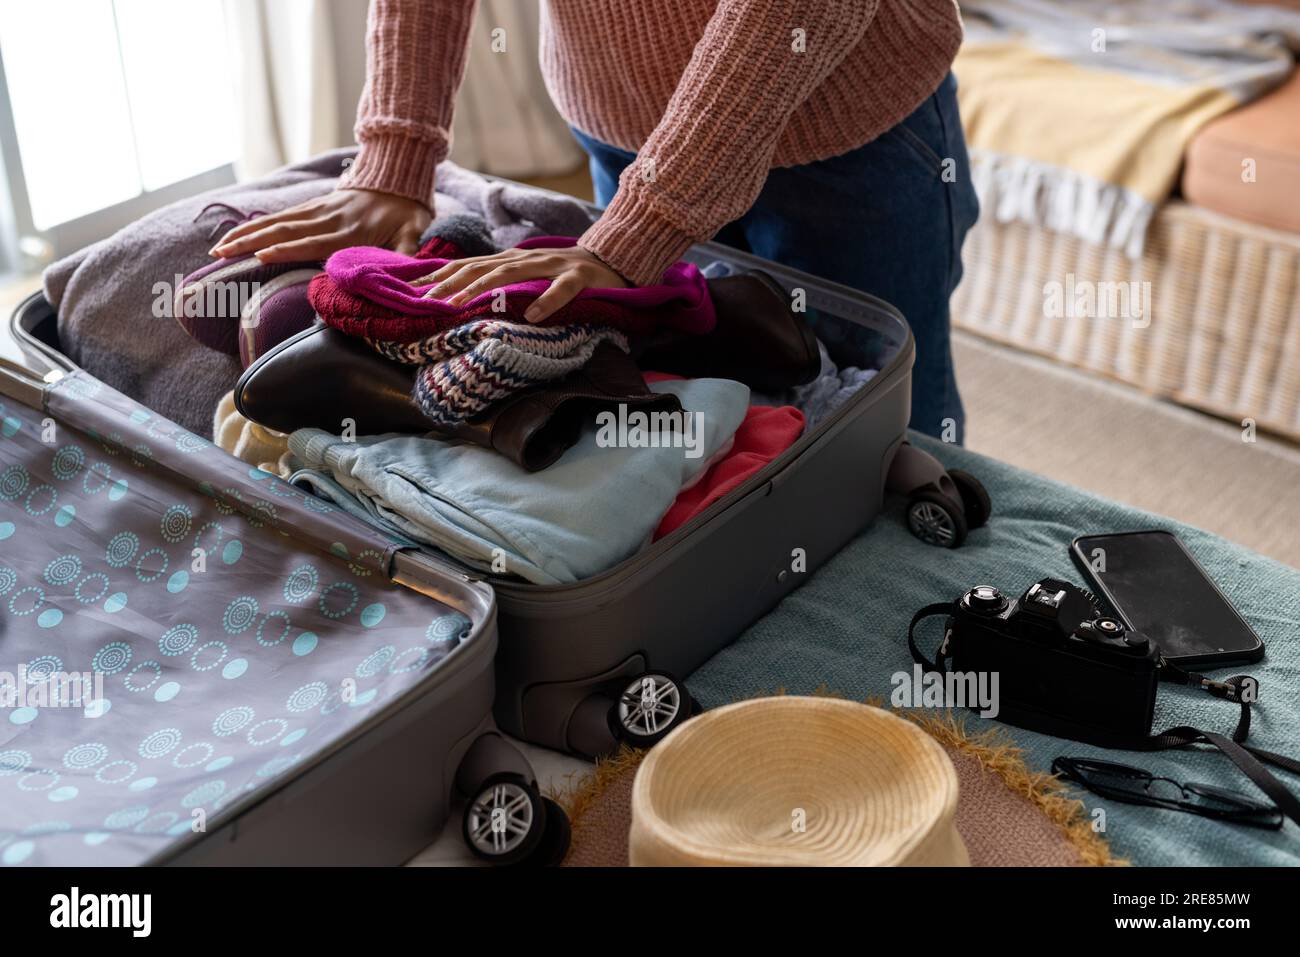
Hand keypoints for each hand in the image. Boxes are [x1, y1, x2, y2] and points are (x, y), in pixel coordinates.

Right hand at [210, 188, 430, 261]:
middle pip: (284, 231)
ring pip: (276, 223)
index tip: (261, 256)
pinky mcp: (312, 206)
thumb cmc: (406, 214)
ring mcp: (317, 210)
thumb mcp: (413, 233)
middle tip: (221, 255)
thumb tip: (405, 272)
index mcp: (350, 231)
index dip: (288, 249)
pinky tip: (237, 235)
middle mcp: (328, 219)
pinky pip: (281, 217)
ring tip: (218, 248)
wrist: (398, 177)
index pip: (313, 242)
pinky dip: (257, 226)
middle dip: (251, 243)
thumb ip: (405, 252)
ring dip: (246, 234)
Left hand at [421, 245, 627, 322]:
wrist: (612, 259)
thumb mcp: (530, 275)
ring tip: (459, 303)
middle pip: (483, 267)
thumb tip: (465, 295)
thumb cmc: (565, 273)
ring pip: (513, 273)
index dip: (442, 274)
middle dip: (452, 282)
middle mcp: (527, 258)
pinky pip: (562, 289)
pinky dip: (547, 301)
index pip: (471, 264)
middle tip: (427, 299)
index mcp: (513, 259)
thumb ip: (503, 281)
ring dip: (483, 287)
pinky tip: (532, 316)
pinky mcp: (579, 277)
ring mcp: (553, 265)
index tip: (414, 288)